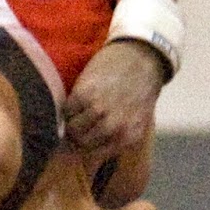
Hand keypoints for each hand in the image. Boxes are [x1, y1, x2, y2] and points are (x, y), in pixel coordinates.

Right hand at [63, 39, 164, 156]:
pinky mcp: (85, 93)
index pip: (94, 155)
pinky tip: (74, 98)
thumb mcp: (137, 119)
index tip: (75, 144)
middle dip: (75, 137)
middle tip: (71, 127)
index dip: (83, 149)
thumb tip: (89, 151)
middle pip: (81, 143)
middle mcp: (114, 128)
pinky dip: (67, 106)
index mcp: (129, 137)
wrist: (142, 55)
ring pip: (71, 128)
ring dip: (70, 121)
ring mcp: (98, 111)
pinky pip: (67, 109)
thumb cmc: (140, 87)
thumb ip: (118, 136)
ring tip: (72, 113)